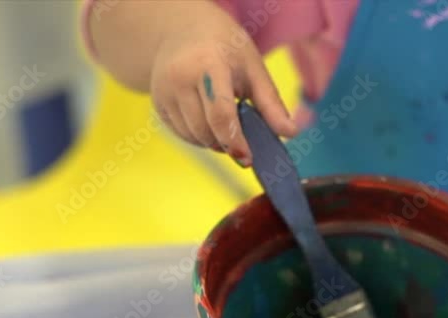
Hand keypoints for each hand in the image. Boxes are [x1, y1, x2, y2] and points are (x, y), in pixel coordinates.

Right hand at [149, 1, 296, 164]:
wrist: (185, 30)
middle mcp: (179, 78)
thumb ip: (271, 104)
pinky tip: (209, 121)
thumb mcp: (254, 68)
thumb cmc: (226, 49)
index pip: (220, 114)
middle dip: (227, 143)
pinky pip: (182, 134)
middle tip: (243, 140)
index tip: (247, 158)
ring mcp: (163, 91)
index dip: (235, 142)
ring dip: (214, 142)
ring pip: (193, 137)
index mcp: (208, 65)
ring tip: (226, 125)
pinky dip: (199, 137)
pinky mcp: (157, 103)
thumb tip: (291, 133)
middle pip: (206, 131)